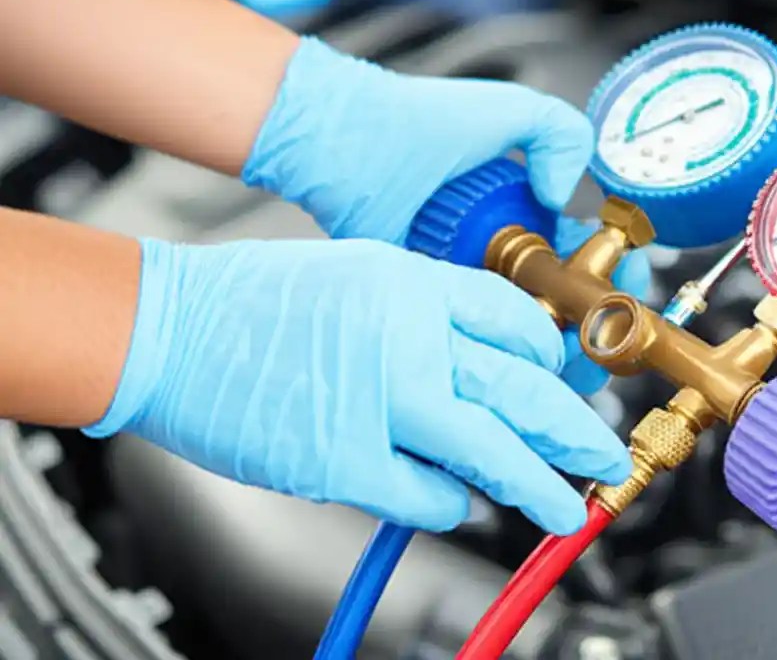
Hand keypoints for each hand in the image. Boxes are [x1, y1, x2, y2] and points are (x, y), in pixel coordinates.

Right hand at [84, 237, 631, 534]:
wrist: (165, 329)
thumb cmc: (253, 302)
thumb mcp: (359, 274)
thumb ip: (429, 312)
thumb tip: (488, 360)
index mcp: (413, 283)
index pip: (516, 320)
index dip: (554, 359)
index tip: (569, 384)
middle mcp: (407, 337)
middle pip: (524, 388)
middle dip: (578, 431)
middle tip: (605, 455)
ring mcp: (379, 401)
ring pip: (493, 451)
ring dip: (540, 486)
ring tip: (570, 508)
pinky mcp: (345, 460)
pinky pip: (429, 495)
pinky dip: (454, 504)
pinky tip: (465, 503)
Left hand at [241, 36, 648, 394]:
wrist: (343, 142)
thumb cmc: (416, 117)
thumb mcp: (511, 109)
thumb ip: (563, 135)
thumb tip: (566, 199)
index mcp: (527, 204)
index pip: (589, 247)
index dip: (616, 269)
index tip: (629, 286)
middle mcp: (503, 244)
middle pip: (565, 297)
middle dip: (594, 322)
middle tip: (604, 338)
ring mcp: (471, 273)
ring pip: (529, 322)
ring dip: (557, 344)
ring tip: (572, 357)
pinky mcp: (436, 295)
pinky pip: (481, 327)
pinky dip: (507, 345)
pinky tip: (525, 355)